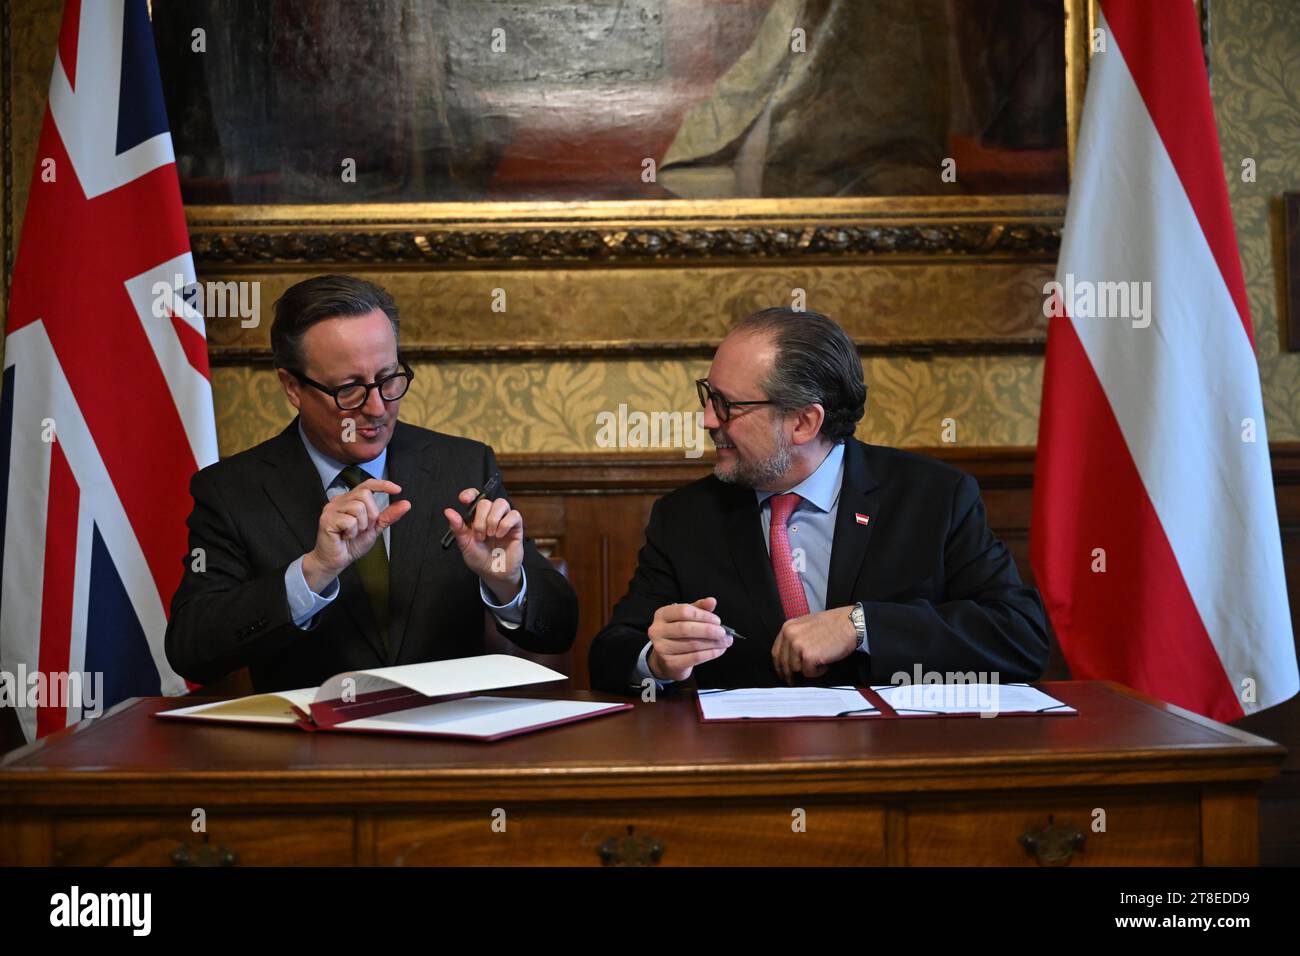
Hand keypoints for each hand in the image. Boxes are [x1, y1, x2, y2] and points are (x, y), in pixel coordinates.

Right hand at [302, 479, 411, 591]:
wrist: (336, 560)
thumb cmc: (351, 544)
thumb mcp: (375, 528)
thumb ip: (388, 516)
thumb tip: (405, 504)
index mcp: (350, 500)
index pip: (367, 485)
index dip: (382, 484)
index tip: (397, 489)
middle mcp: (339, 500)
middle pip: (365, 495)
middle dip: (371, 514)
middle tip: (363, 528)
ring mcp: (331, 509)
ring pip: (358, 507)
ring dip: (361, 525)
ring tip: (352, 533)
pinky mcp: (327, 519)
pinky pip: (350, 521)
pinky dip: (352, 532)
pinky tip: (344, 536)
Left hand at [444, 487, 524, 602]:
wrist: (493, 573)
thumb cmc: (479, 558)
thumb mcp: (464, 544)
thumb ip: (457, 527)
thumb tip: (448, 512)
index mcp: (475, 517)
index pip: (474, 496)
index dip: (470, 494)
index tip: (465, 500)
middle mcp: (489, 515)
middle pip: (486, 502)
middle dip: (480, 519)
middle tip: (480, 536)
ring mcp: (503, 520)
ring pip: (501, 503)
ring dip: (493, 519)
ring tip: (491, 535)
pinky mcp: (516, 527)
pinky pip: (514, 515)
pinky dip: (505, 524)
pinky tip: (500, 535)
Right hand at [646, 597, 731, 681]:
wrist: (665, 660)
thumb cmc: (678, 635)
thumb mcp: (686, 618)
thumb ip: (699, 608)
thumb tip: (712, 601)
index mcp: (662, 615)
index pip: (684, 611)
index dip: (703, 615)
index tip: (717, 621)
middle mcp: (658, 630)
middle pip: (686, 628)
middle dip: (708, 630)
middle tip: (723, 632)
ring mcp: (662, 648)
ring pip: (692, 644)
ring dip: (713, 643)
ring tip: (725, 642)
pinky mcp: (670, 663)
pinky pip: (694, 658)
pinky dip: (710, 654)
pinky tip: (719, 651)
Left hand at [771, 606, 857, 684]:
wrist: (850, 623)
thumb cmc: (834, 624)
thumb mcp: (807, 624)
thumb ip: (796, 636)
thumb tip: (790, 654)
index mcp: (788, 627)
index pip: (776, 652)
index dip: (780, 665)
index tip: (784, 672)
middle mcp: (790, 635)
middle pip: (783, 663)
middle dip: (788, 674)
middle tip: (794, 681)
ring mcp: (798, 645)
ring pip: (795, 669)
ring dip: (808, 670)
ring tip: (820, 662)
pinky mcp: (809, 656)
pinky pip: (808, 673)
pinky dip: (818, 672)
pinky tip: (825, 663)